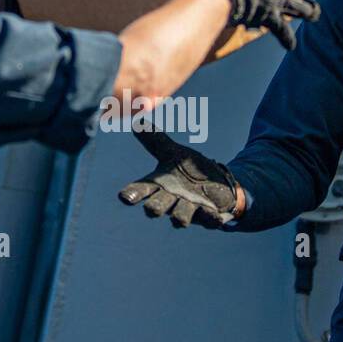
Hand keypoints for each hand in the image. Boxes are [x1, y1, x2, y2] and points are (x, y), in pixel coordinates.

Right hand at [118, 129, 239, 227]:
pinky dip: (212, 219)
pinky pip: (209, 220)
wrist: (217, 185)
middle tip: (151, 209)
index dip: (132, 194)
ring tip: (180, 219)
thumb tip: (137, 121)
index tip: (124, 196)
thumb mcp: (173, 153)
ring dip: (180, 216)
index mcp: (159, 185)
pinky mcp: (208, 215)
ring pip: (180, 217)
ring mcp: (190, 210)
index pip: (141, 190)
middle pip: (156, 207)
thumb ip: (156, 141)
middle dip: (154, 207)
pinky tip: (216, 218)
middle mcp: (171, 201)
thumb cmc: (190, 171)